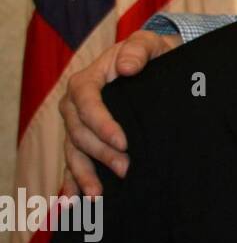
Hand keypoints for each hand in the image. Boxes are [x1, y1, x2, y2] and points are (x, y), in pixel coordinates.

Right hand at [60, 30, 180, 196]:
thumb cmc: (152, 54)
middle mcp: (76, 104)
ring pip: (74, 151)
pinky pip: (74, 161)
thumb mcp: (150, 43)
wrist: (156, 64)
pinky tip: (78, 199)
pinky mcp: (86, 139)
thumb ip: (139, 50)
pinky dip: (74, 180)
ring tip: (98, 194)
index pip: (86, 102)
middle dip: (101, 153)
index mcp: (87, 80)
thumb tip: (126, 68)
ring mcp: (79, 124)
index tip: (124, 142)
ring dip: (84, 173)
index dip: (101, 124)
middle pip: (80, 132)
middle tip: (127, 168)